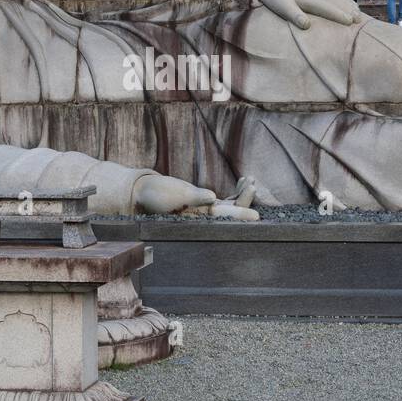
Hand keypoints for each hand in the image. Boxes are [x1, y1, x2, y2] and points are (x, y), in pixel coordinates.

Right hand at [134, 173, 259, 219]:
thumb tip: (213, 197)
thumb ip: (194, 197)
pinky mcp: (204, 202)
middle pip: (231, 213)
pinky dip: (236, 191)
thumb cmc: (156, 195)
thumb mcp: (174, 195)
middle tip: (253, 185)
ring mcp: (206, 210)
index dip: (241, 217)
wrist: (144, 192)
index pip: (224, 220)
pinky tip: (244, 180)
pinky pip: (226, 200)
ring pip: (231, 206)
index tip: (256, 215)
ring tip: (251, 180)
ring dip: (243, 194)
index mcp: (199, 220)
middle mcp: (205, 218)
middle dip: (245, 200)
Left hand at [256, 0, 359, 29]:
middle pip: (335, 0)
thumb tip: (307, 25)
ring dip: (347, 3)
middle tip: (360, 20)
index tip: (351, 22)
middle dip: (348, 9)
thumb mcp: (279, 4)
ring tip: (357, 12)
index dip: (339, 15)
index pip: (326, 7)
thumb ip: (293, 14)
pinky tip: (345, 0)